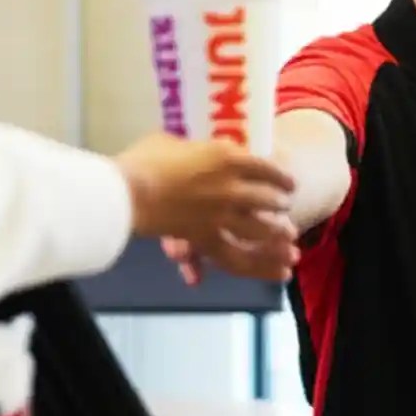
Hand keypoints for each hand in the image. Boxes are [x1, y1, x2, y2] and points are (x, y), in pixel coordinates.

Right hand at [116, 134, 298, 280]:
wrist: (126, 191)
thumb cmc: (145, 160)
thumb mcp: (174, 142)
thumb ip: (193, 149)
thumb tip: (193, 151)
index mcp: (227, 157)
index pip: (268, 167)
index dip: (282, 175)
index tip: (289, 181)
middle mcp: (232, 187)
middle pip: (270, 199)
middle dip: (282, 204)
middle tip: (286, 206)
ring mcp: (221, 216)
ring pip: (263, 229)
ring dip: (278, 232)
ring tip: (289, 234)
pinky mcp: (206, 240)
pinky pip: (240, 258)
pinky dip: (263, 267)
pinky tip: (281, 273)